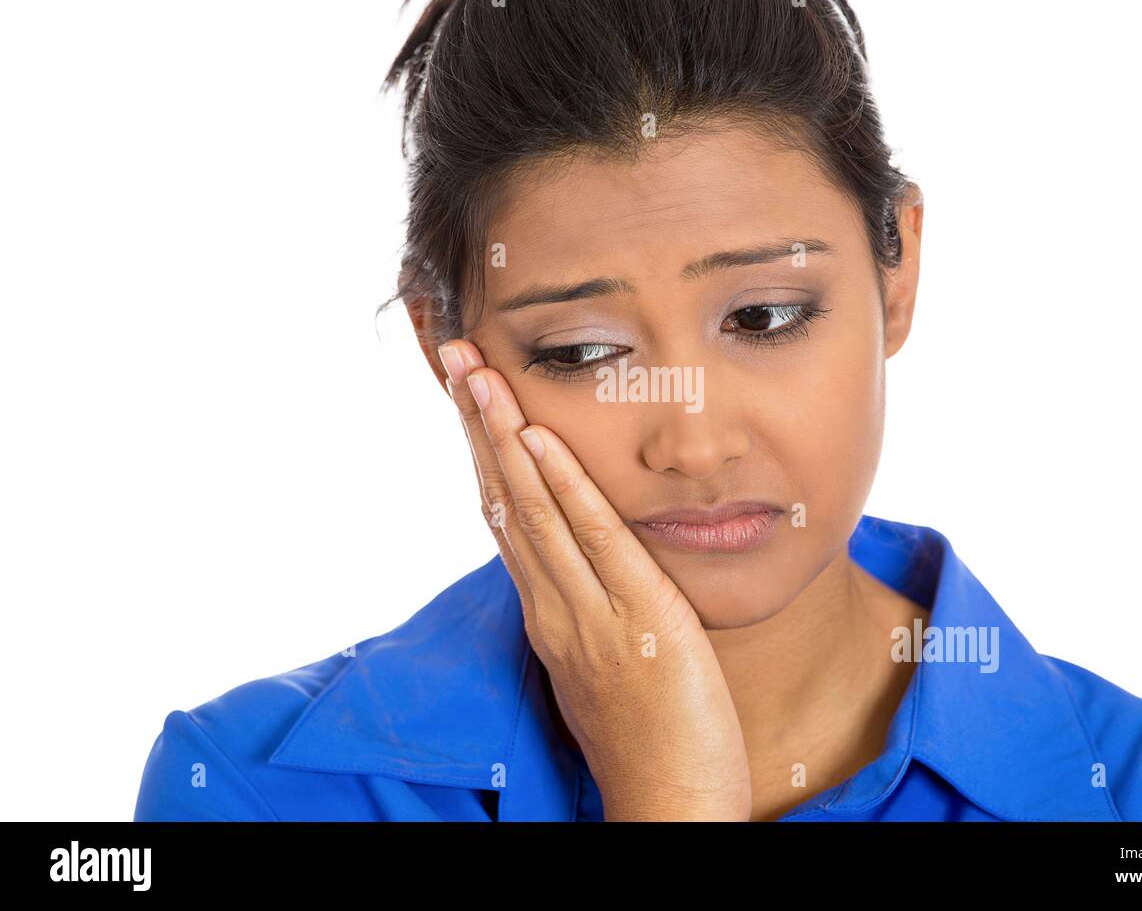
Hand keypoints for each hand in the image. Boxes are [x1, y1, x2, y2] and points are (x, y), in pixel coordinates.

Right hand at [437, 338, 751, 820]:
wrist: (670, 803)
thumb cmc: (649, 737)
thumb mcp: (605, 661)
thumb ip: (589, 608)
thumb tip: (583, 563)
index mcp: (548, 614)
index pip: (505, 517)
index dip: (483, 451)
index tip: (468, 394)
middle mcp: (553, 608)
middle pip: (504, 501)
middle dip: (477, 425)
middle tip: (455, 355)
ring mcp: (588, 614)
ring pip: (534, 512)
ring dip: (505, 437)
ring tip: (480, 374)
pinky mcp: (637, 621)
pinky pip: (595, 543)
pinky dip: (565, 487)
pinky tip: (543, 440)